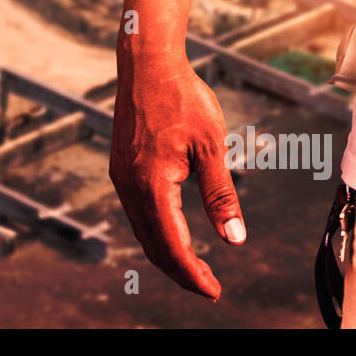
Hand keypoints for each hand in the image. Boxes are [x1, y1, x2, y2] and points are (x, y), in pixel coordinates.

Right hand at [109, 47, 244, 299]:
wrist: (148, 64)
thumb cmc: (182, 98)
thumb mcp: (212, 147)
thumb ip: (220, 196)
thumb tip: (234, 239)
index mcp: (151, 184)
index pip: (172, 245)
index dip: (193, 274)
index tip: (214, 291)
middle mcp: (129, 186)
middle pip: (153, 245)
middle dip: (180, 271)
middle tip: (209, 286)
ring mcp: (121, 176)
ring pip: (142, 230)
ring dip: (167, 253)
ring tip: (195, 265)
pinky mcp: (121, 167)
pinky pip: (137, 211)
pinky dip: (156, 231)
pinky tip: (174, 231)